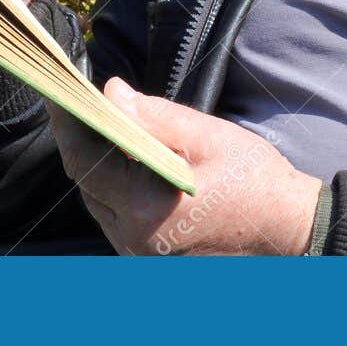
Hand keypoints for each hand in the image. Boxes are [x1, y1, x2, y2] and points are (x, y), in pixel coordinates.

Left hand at [49, 77, 322, 254]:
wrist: (287, 228)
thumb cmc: (254, 180)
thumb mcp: (208, 136)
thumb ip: (155, 115)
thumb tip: (111, 92)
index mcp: (146, 209)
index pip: (86, 162)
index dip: (68, 123)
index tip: (58, 91)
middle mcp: (134, 239)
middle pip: (87, 183)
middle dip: (83, 140)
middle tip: (82, 100)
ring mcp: (139, 252)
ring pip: (98, 200)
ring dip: (98, 163)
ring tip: (104, 123)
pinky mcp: (148, 254)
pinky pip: (115, 214)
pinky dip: (113, 185)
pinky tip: (127, 159)